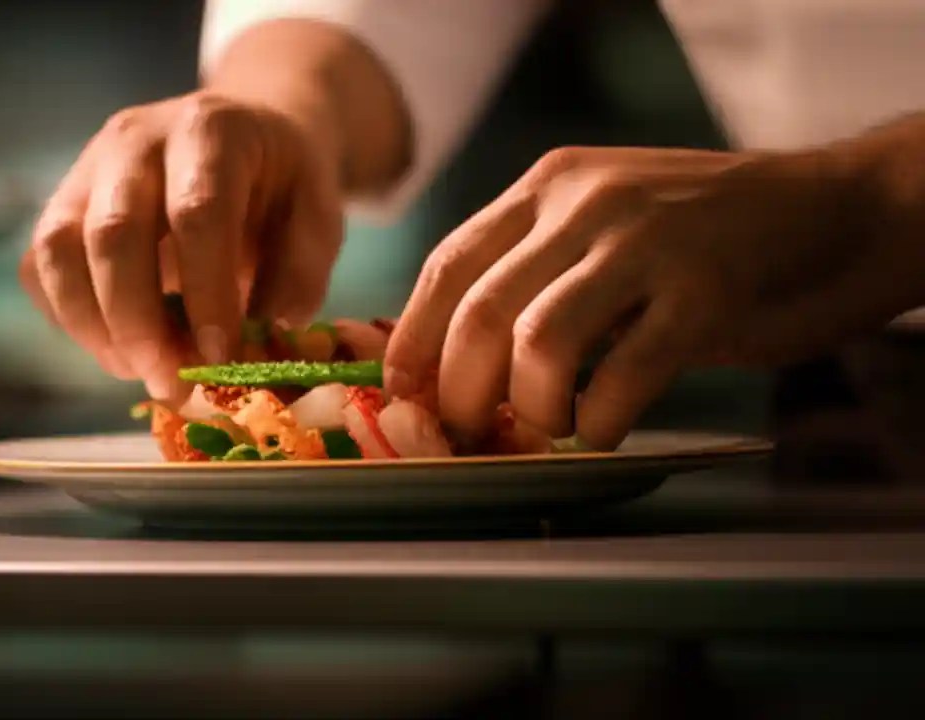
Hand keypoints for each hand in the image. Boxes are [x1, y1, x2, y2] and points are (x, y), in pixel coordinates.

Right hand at [20, 91, 343, 398]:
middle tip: (171, 383)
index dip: (205, 293)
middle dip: (138, 325)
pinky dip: (71, 321)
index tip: (219, 358)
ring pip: (58, 252)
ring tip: (143, 371)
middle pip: (112, 233)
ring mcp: (87, 169)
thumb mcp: (318, 219)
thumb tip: (254, 347)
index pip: (196, 212)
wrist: (245, 134)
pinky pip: (39, 269)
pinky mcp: (60, 205)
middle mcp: (135, 138)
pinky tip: (119, 349)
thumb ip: (297, 278)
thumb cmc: (282, 186)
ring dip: (95, 329)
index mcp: (210, 130)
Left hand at [385, 144, 922, 450]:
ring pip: (537, 342)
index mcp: (550, 186)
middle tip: (471, 433)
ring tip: (548, 430)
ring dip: (529, 409)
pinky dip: (598, 422)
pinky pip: (623, 374)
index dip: (415, 341)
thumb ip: (540, 276)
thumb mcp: (607, 231)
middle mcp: (587, 202)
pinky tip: (602, 433)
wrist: (840, 209)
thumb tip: (461, 363)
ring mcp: (646, 242)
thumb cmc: (710, 240)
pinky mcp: (705, 290)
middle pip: (478, 312)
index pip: (448, 266)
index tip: (406, 396)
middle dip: (460, 392)